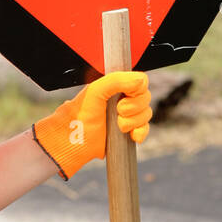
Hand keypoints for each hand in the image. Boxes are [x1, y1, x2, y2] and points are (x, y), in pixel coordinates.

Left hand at [33, 71, 151, 180]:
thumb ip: (117, 80)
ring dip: (133, 121)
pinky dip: (140, 132)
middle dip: (133, 107)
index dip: (136, 90)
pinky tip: (130, 135)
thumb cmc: (81, 114)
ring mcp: (126, 116)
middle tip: (118, 111)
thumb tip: (141, 82)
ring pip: (146, 114)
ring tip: (118, 125)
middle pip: (146, 98)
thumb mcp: (95, 90)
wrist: (75, 140)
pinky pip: (144, 129)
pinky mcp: (128, 132)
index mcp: (115, 86)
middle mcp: (122, 99)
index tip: (125, 96)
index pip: (140, 81)